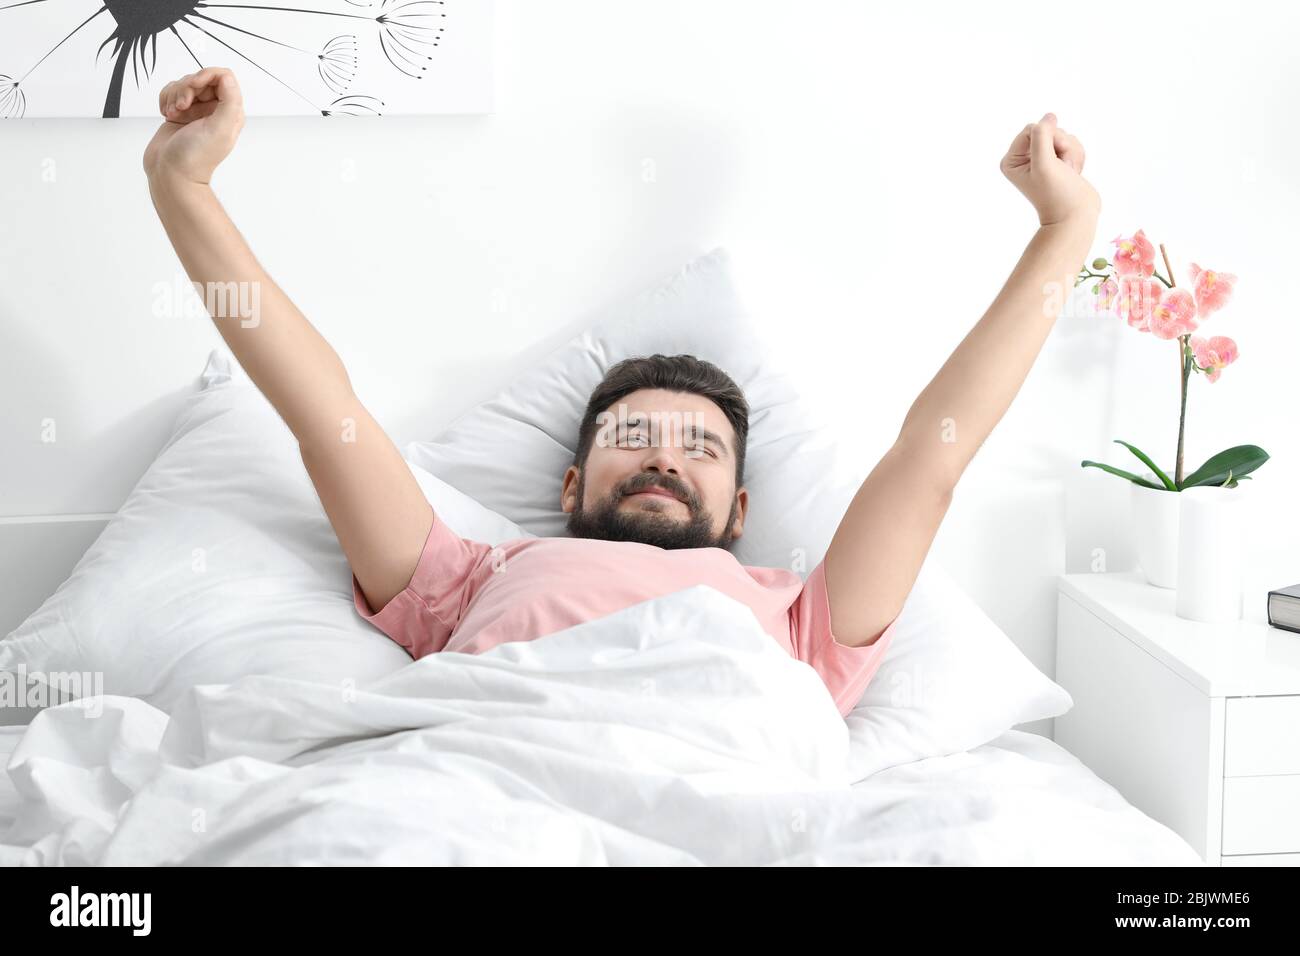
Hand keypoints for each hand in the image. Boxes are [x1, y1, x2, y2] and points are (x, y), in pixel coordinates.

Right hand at [143, 67, 244, 185]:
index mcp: (230, 112)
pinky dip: (165, 100)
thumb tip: (226, 77)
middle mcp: (214, 110)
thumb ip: (229, 102)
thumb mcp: (220, 129)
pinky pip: (170, 92)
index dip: (206, 75)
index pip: (223, 77)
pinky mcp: (179, 113)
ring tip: (174, 114)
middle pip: (200, 78)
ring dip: (174, 96)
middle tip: (181, 107)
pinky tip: (167, 115)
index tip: (193, 87)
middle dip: (186, 88)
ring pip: (183, 84)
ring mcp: (196, 111)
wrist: (171, 174)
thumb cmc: (195, 157)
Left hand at [1000, 113, 1100, 227]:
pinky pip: (1072, 144)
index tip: (1055, 158)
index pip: (1032, 129)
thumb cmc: (1057, 194)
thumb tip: (1049, 116)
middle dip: (1062, 145)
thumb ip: (1042, 136)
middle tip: (1063, 168)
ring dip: (1072, 152)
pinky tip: (1074, 172)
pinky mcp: (1058, 161)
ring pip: (1063, 136)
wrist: (1076, 216)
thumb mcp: (1045, 163)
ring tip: (1069, 172)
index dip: (1049, 138)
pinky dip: (1077, 156)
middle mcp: (1024, 159)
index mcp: (1011, 160)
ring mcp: (1042, 159)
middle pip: (1048, 130)